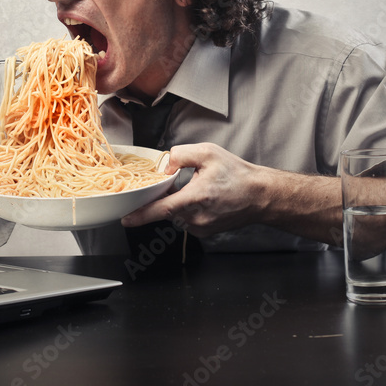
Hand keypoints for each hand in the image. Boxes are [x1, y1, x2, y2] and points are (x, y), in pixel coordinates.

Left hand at [121, 143, 270, 237]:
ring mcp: (201, 228)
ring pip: (176, 215)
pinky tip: (202, 200)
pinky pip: (186, 220)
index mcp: (197, 197)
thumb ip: (180, 154)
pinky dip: (187, 209)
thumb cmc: (237, 174)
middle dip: (164, 197)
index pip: (162, 209)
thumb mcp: (208, 153)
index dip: (141, 214)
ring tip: (198, 190)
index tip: (126, 218)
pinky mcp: (204, 233)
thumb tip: (164, 167)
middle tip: (177, 185)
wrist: (259, 195)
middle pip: (166, 210)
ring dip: (178, 203)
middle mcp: (197, 217)